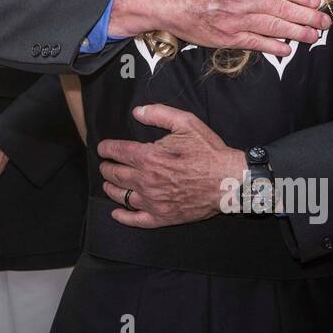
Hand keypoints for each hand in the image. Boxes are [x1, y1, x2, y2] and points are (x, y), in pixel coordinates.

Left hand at [98, 104, 246, 227]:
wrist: (228, 181)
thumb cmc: (208, 152)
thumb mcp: (186, 123)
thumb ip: (159, 114)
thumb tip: (137, 112)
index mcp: (149, 157)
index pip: (117, 152)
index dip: (106, 148)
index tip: (103, 148)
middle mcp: (146, 180)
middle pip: (115, 174)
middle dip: (106, 167)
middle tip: (105, 165)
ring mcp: (153, 201)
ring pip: (121, 196)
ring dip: (110, 188)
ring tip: (108, 183)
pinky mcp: (162, 216)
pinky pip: (136, 220)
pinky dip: (123, 217)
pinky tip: (117, 213)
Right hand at [109, 0, 329, 56]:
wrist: (158, 0)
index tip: (317, 1)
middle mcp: (241, 2)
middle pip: (282, 11)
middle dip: (307, 17)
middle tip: (325, 22)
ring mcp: (234, 22)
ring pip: (273, 28)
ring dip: (297, 33)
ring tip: (314, 36)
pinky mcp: (225, 38)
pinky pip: (255, 44)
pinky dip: (273, 47)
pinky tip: (287, 49)